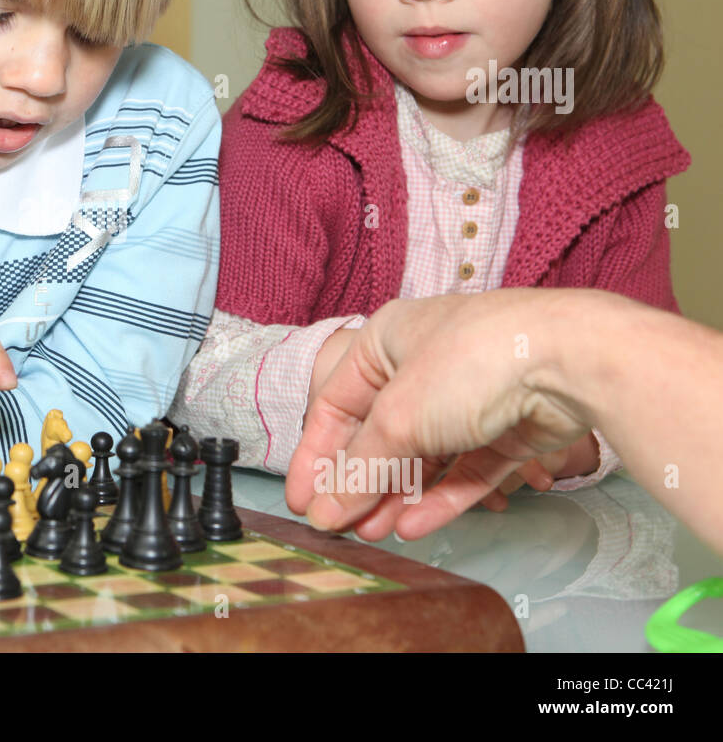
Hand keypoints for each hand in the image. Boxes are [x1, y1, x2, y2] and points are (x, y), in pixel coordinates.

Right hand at [286, 292, 593, 540]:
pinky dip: (439, 498)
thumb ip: (360, 469)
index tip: (303, 499)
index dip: (316, 454)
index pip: (336, 403)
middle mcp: (426, 366)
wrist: (572, 360)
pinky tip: (413, 526)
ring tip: (374, 533)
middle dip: (359, 482)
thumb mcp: (397, 417)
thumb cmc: (472, 360)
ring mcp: (470, 398)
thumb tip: (327, 508)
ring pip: (423, 457)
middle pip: (380, 434)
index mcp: (387, 341)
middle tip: (340, 525)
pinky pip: (464, 470)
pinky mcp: (507, 430)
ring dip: (396, 496)